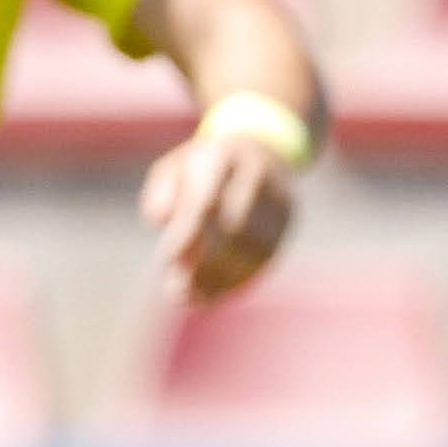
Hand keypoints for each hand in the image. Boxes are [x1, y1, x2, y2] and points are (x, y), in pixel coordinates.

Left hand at [140, 127, 295, 302]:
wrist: (260, 147)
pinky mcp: (288, 217)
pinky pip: (268, 255)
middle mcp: (258, 175)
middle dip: (205, 264)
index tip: (167, 263)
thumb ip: (161, 190)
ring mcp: (279, 196)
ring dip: (222, 278)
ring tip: (193, 299)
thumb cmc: (203, 166)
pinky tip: (217, 294)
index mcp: (224, 158)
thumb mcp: (174, 166)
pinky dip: (241, 279)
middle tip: (177, 292)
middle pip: (234, 229)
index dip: (188, 237)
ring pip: (254, 247)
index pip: (207, 203)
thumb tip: (158, 220)